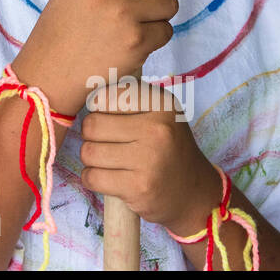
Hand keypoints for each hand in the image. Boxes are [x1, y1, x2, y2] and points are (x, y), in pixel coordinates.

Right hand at [11, 0, 177, 114]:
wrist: (50, 70)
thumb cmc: (66, 24)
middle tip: (137, 0)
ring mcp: (123, 15)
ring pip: (170, 2)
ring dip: (158, 13)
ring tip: (133, 22)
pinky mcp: (136, 42)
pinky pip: (167, 30)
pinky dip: (155, 37)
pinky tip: (131, 41)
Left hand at [78, 81, 220, 233]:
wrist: (195, 192)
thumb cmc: (166, 147)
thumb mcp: (159, 113)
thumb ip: (127, 96)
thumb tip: (85, 88)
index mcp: (161, 104)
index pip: (104, 97)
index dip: (98, 110)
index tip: (108, 120)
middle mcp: (158, 130)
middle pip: (91, 125)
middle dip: (91, 136)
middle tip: (106, 143)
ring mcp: (149, 160)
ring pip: (88, 152)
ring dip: (91, 160)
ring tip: (109, 161)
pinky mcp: (139, 188)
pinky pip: (91, 177)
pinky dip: (91, 179)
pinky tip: (107, 178)